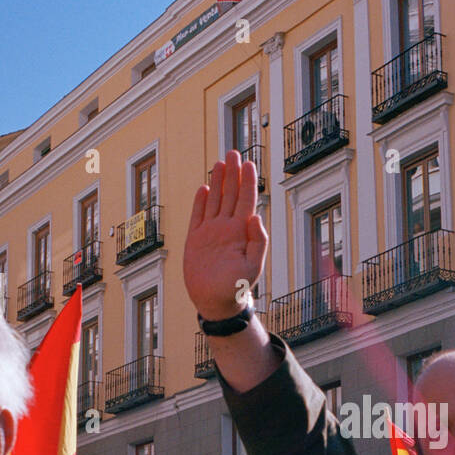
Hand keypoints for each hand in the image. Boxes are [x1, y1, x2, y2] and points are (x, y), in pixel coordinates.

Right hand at [183, 149, 268, 319]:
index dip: (247, 181)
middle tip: (234, 152)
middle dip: (233, 173)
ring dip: (218, 182)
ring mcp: (211, 232)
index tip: (248, 163)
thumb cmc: (237, 287)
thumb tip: (256, 216)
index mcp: (241, 232)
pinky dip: (201, 201)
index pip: (246, 200)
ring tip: (220, 162)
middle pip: (231, 194)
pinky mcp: (196, 238)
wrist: (215, 302)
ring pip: (216, 200)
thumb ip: (258, 242)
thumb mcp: (253, 267)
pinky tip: (205, 188)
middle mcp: (227, 228)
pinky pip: (198, 215)